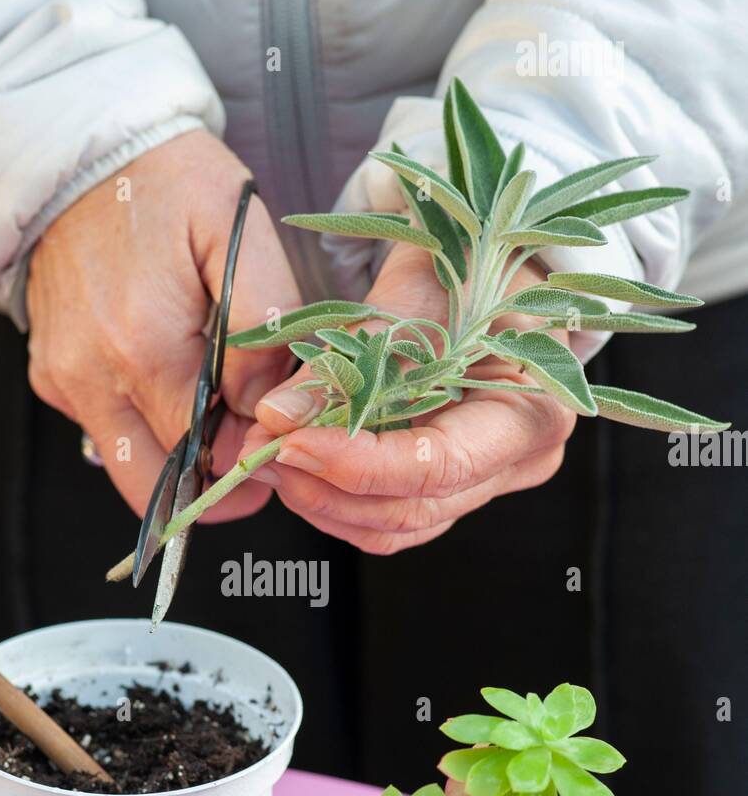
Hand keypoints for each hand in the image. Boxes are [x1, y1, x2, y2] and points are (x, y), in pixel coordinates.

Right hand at [26, 131, 300, 520]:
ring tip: (215, 409)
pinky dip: (142, 424)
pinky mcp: (49, 378)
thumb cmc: (169, 183)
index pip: (205, 455)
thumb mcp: (237, 234)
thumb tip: (266, 406)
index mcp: (144, 348)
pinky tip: (168, 375)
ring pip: (129, 467)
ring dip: (176, 459)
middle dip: (212, 478)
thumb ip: (260, 326)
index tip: (275, 440)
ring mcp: (64, 382)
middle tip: (250, 443)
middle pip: (161, 483)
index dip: (246, 460)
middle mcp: (93, 378)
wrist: (79, 147)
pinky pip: (103, 431)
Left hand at [241, 244, 575, 552]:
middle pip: (413, 508)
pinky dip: (334, 501)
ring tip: (269, 455)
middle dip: (326, 488)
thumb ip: (348, 361)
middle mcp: (517, 462)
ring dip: (321, 501)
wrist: (485, 268)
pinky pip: (387, 519)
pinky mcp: (446, 487)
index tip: (292, 444)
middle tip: (263, 451)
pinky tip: (296, 467)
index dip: (359, 466)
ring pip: (395, 527)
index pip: (440, 467)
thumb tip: (275, 417)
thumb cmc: (468, 269)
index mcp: (533, 412)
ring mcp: (484, 481)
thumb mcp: (410, 297)